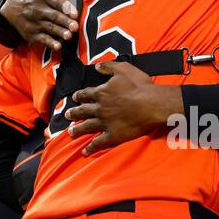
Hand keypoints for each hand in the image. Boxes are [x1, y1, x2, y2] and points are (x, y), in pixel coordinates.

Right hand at [2, 0, 80, 50]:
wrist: (12, 4)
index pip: (56, 0)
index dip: (65, 7)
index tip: (74, 13)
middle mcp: (37, 8)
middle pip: (54, 16)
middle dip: (65, 22)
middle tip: (75, 27)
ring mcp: (33, 22)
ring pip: (49, 28)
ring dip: (59, 33)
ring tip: (69, 36)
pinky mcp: (31, 33)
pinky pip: (41, 39)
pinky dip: (49, 43)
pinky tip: (58, 46)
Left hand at [65, 61, 181, 154]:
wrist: (151, 105)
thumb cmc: (140, 87)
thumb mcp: (124, 69)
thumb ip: (109, 67)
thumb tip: (97, 66)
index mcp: (102, 93)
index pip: (86, 94)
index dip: (79, 95)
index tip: (74, 97)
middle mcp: (100, 109)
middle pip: (83, 111)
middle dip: (74, 113)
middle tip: (67, 115)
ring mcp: (105, 123)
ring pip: (87, 127)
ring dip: (78, 130)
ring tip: (70, 132)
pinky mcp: (113, 135)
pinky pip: (98, 143)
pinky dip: (91, 148)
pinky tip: (85, 152)